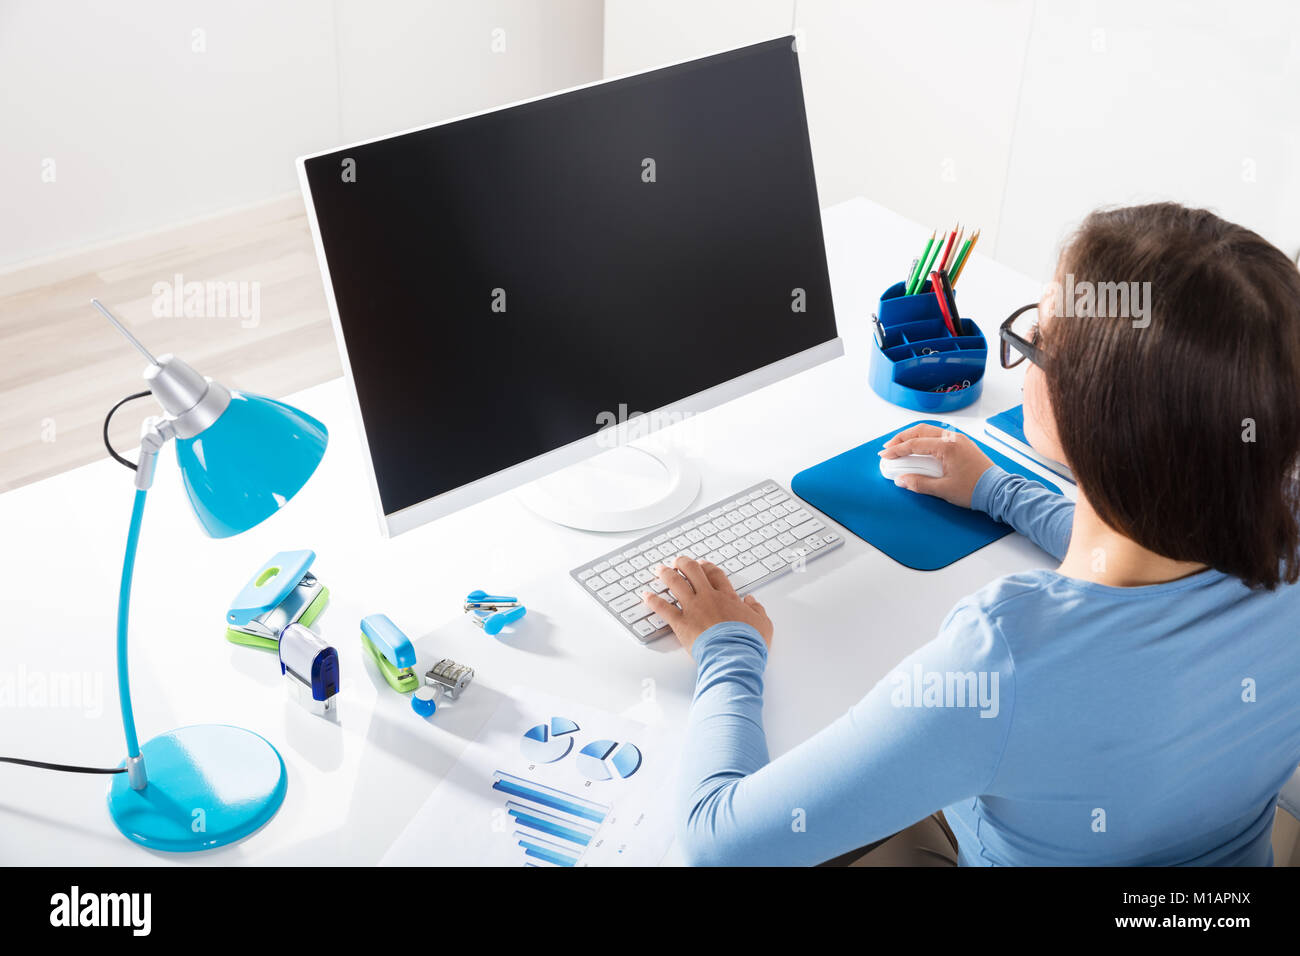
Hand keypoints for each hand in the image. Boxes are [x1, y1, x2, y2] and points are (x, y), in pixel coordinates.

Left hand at [641, 556, 772, 654]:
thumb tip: (751, 601)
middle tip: (678, 561)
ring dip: (666, 574)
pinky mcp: (681, 622)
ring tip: (659, 569)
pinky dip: (653, 600)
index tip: (703, 564)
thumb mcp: (763, 624)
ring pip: (676, 583)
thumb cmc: (749, 642)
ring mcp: (693, 608)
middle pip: (693, 572)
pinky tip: (645, 595)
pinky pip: (663, 608)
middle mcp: (709, 597)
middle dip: (684, 563)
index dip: (707, 567)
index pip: (715, 574)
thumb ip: (757, 609)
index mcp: (728, 597)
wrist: (734, 655)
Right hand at [879, 423, 994, 507]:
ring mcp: (959, 439)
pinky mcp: (963, 444)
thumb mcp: (943, 489)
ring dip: (913, 437)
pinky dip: (925, 439)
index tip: (885, 455)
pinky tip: (920, 447)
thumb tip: (902, 480)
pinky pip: (939, 435)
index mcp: (947, 447)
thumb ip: (919, 483)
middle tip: (889, 448)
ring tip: (901, 446)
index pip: (914, 444)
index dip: (897, 450)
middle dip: (902, 438)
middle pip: (920, 431)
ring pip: (930, 431)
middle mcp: (953, 438)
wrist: (997, 490)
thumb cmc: (975, 489)